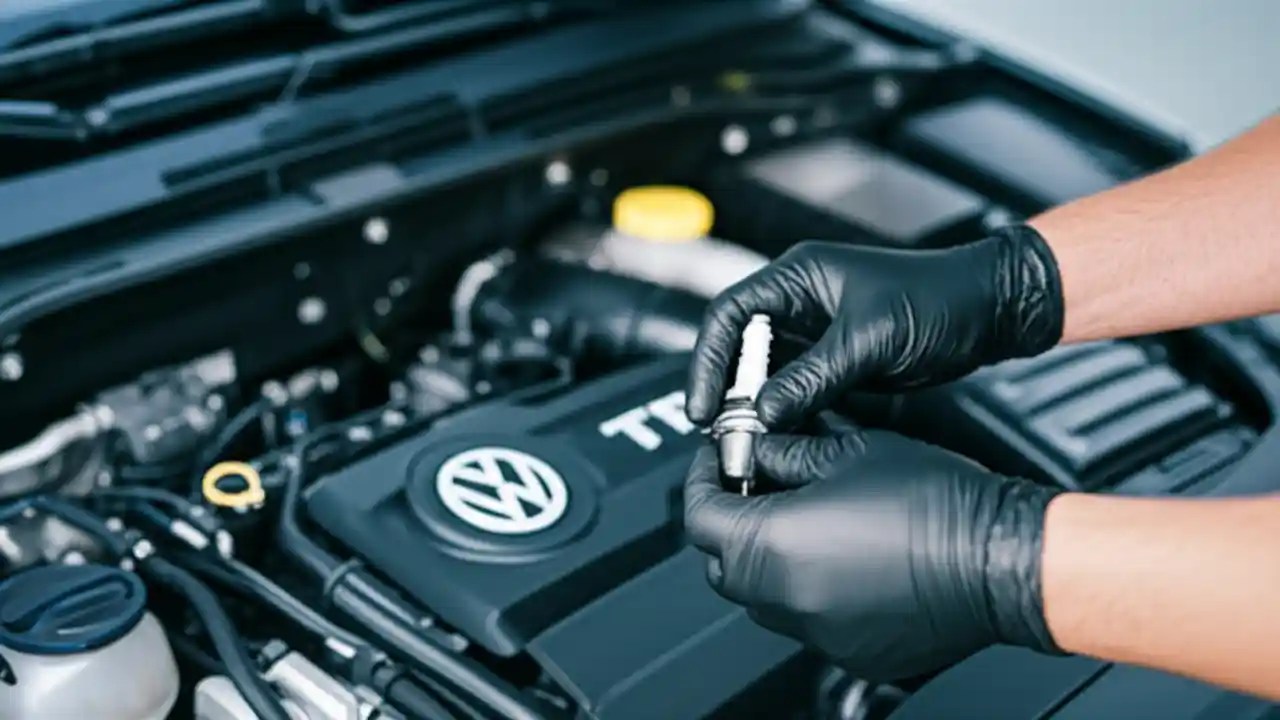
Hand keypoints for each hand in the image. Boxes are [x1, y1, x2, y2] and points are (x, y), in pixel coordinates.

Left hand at [683, 431, 1063, 680]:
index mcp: (771, 544)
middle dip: (731, 518)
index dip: (703, 478)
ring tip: (805, 518)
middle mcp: (785, 598)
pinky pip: (806, 620)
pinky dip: (808, 590)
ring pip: (762, 595)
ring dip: (766, 557)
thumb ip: (784, 452)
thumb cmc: (934, 502)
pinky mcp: (849, 651)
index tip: (717, 458)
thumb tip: (756, 449)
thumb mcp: (845, 450)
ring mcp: (816, 632)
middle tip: (758, 483)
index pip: (698, 515)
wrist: (998, 557)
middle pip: (721, 560)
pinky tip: (842, 556)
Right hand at [684, 225, 1063, 428]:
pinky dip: (783, 414)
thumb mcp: (870, 337)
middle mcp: (799, 304)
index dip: (709, 358)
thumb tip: (765, 411)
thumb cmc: (939, 298)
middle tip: (718, 430)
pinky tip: (780, 436)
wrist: (988, 312)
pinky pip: (794, 390)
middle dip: (726, 389)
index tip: (705, 401)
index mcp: (797, 277)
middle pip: (740, 348)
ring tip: (746, 440)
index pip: (730, 314)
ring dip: (754, 407)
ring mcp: (816, 335)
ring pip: (764, 375)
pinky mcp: (833, 362)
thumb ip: (814, 375)